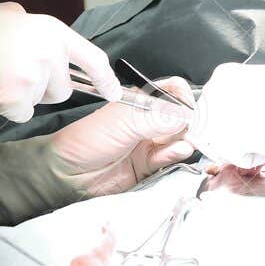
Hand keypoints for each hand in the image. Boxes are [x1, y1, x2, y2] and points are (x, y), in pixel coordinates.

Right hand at [0, 0, 119, 121]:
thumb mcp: (7, 16)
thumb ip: (32, 30)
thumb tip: (41, 42)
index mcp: (49, 29)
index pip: (90, 57)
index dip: (106, 78)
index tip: (114, 92)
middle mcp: (47, 52)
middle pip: (62, 89)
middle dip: (43, 89)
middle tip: (11, 74)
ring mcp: (32, 78)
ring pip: (39, 102)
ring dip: (21, 98)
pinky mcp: (15, 100)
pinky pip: (21, 114)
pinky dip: (5, 109)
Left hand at [0, 77, 196, 229]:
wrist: (69, 173)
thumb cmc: (90, 139)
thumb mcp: (123, 122)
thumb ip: (157, 118)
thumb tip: (187, 117)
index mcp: (141, 102)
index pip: (172, 91)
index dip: (184, 96)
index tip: (190, 106)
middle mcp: (150, 120)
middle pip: (183, 116)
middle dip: (192, 120)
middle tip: (194, 128)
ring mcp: (152, 142)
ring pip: (181, 137)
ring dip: (186, 138)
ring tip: (182, 143)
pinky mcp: (151, 165)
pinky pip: (172, 157)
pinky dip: (177, 154)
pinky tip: (175, 152)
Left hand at [187, 56, 264, 167]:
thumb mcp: (262, 92)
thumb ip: (240, 107)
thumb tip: (235, 128)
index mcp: (223, 77)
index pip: (210, 113)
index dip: (227, 128)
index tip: (247, 129)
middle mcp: (213, 93)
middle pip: (209, 132)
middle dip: (232, 140)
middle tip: (260, 134)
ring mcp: (216, 117)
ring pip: (221, 148)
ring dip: (243, 148)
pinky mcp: (226, 139)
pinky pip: (237, 159)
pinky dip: (255, 157)